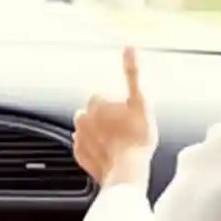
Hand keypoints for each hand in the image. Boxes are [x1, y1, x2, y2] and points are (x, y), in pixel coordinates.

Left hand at [73, 47, 157, 191]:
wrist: (128, 173)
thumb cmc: (137, 138)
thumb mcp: (141, 100)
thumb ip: (133, 73)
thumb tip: (129, 47)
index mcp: (95, 100)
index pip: (107, 97)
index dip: (121, 107)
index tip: (130, 118)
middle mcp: (82, 116)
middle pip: (99, 113)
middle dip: (110, 119)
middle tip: (127, 131)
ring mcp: (79, 136)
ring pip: (92, 129)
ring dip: (102, 133)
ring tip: (120, 144)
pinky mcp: (80, 154)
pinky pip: (88, 147)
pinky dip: (97, 149)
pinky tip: (111, 153)